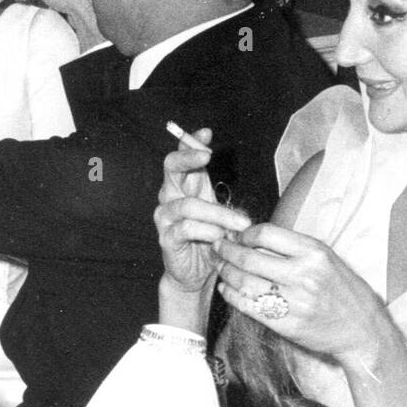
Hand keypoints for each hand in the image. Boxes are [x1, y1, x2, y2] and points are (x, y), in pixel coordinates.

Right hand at [154, 128, 250, 293]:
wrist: (197, 273)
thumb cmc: (211, 238)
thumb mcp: (222, 214)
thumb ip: (224, 197)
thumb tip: (236, 191)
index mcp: (186, 186)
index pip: (183, 156)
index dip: (191, 142)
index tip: (207, 133)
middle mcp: (171, 196)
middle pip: (171, 168)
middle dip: (188, 157)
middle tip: (207, 156)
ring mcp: (166, 217)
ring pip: (188, 205)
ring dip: (218, 213)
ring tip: (240, 223)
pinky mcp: (167, 238)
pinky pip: (186, 228)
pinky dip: (207, 231)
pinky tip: (220, 237)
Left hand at [209, 221, 393, 369]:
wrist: (362, 330)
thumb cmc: (346, 292)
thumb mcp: (328, 260)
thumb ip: (296, 249)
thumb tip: (258, 238)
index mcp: (314, 253)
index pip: (267, 233)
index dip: (246, 234)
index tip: (239, 236)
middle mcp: (303, 274)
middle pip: (250, 257)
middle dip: (227, 251)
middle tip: (218, 248)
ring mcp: (294, 301)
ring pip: (244, 282)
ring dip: (226, 273)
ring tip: (220, 268)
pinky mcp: (285, 323)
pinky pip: (248, 306)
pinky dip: (231, 295)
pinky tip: (227, 289)